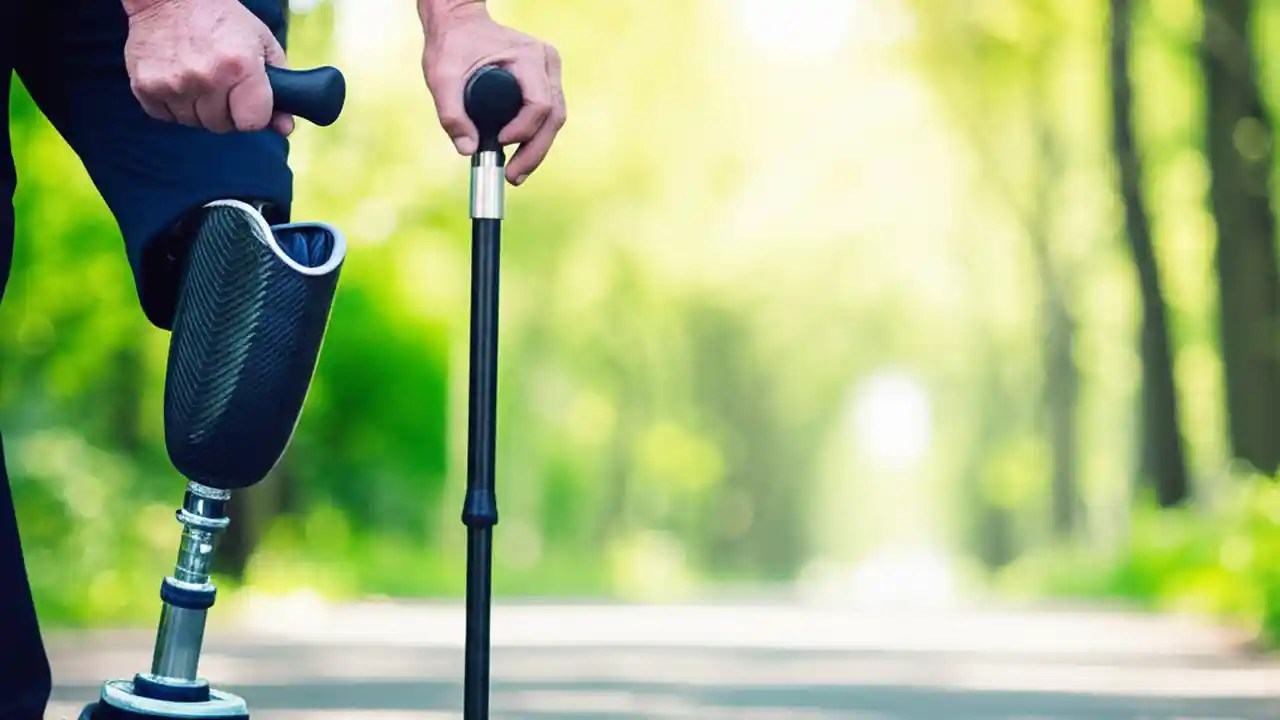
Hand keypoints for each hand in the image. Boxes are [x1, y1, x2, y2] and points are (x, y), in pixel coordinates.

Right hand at [123, 0, 292, 134]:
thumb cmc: (222, 21)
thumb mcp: (263, 44)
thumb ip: (281, 87)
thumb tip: (285, 128)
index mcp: (240, 67)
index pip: (252, 123)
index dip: (252, 115)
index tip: (247, 101)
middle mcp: (206, 78)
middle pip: (221, 125)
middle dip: (225, 110)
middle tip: (220, 82)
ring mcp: (173, 84)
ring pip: (193, 122)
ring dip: (198, 107)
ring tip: (198, 76)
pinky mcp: (145, 86)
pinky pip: (165, 116)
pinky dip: (173, 104)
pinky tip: (178, 78)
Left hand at [423, 3, 565, 184]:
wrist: (459, 24)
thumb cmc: (451, 45)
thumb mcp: (441, 75)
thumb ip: (450, 113)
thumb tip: (468, 149)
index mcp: (528, 56)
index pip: (539, 103)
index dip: (523, 129)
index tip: (499, 143)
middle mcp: (546, 62)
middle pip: (553, 117)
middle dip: (534, 151)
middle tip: (513, 177)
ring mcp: (550, 72)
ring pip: (554, 120)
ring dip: (537, 149)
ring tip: (516, 173)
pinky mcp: (545, 82)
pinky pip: (547, 116)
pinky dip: (534, 138)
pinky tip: (520, 157)